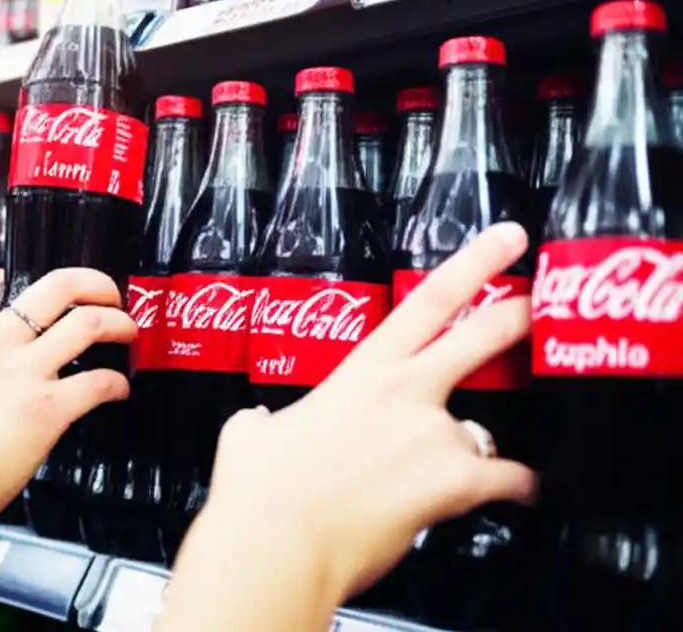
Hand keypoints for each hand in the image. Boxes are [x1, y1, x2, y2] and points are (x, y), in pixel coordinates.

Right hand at [0, 269, 135, 532]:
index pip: (6, 286)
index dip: (41, 284)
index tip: (61, 294)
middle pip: (60, 284)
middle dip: (96, 283)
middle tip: (110, 296)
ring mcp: (25, 373)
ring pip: (89, 322)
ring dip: (119, 323)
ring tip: (126, 333)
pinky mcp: (48, 409)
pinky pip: (99, 381)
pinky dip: (118, 383)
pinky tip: (118, 389)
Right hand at [176, 223, 536, 610]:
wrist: (280, 544)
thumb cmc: (259, 491)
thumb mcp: (248, 434)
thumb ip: (264, 419)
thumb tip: (259, 424)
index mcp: (361, 371)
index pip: (429, 300)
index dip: (476, 262)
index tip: (507, 240)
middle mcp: (408, 393)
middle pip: (484, 336)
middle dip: (519, 316)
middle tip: (536, 307)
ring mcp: (436, 436)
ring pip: (481, 429)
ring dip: (473, 446)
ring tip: (445, 471)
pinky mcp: (455, 484)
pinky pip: (506, 478)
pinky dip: (514, 486)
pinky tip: (517, 491)